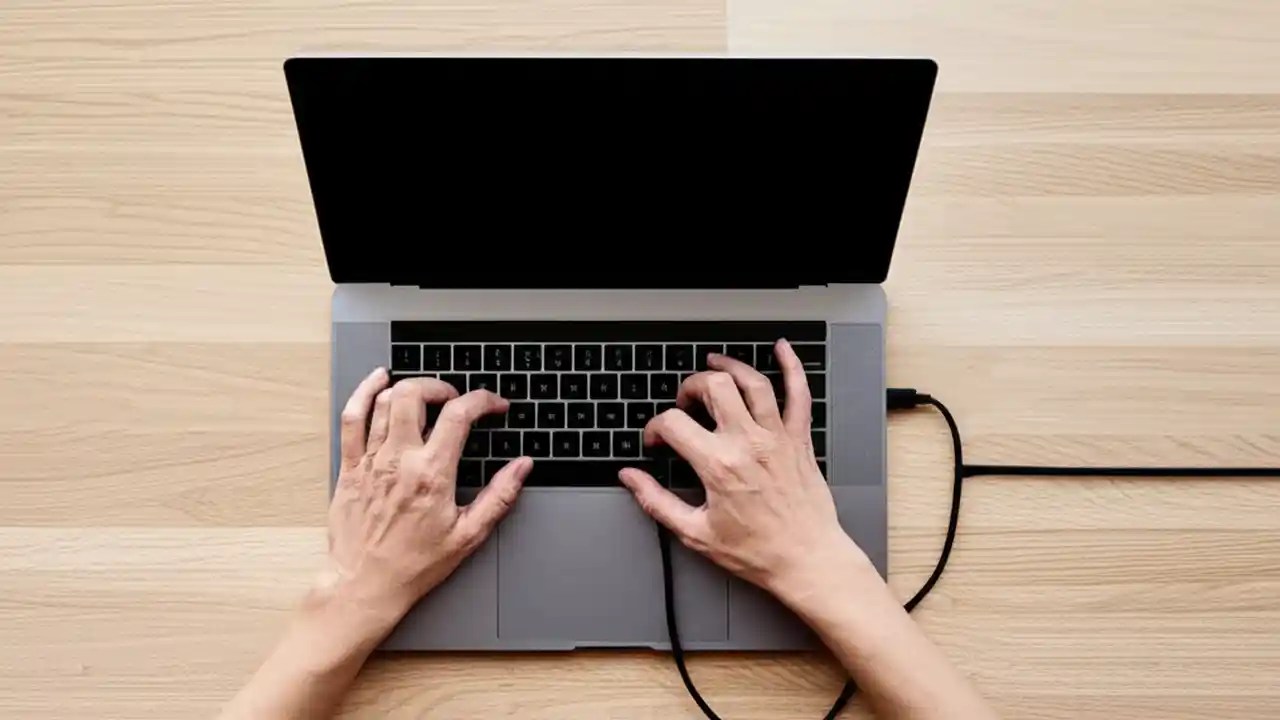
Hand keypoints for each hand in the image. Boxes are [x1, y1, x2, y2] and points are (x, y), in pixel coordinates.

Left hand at [320, 368, 532, 628]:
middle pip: (416, 394)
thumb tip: (522, 467)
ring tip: (425, 394)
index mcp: (432, 474)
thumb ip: (499, 496)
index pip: (459, 415)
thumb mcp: (468, 535)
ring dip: (409, 388)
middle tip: (455, 399)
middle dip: (441, 386)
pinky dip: (363, 393)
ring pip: (385, 401)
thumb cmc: (414, 566)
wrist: (365, 586)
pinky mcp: (349, 467)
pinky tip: (376, 382)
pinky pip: (351, 417)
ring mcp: (370, 461)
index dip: (483, 400)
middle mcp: (399, 460)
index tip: (494, 406)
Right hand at [618, 340, 867, 598]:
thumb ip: (657, 501)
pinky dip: (793, 366)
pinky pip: (799, 394)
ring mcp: (777, 437)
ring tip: (715, 364)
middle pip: (713, 388)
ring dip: (730, 366)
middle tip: (685, 403)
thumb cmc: (758, 552)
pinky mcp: (800, 439)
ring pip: (752, 382)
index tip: (657, 441)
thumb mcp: (696, 533)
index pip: (674, 423)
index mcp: (718, 465)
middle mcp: (748, 443)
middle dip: (690, 388)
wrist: (807, 561)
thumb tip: (632, 479)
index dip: (656, 429)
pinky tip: (783, 349)